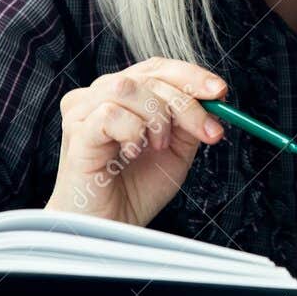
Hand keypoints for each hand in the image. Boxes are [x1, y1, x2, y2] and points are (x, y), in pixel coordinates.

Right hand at [45, 57, 228, 226]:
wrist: (110, 227)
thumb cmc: (135, 190)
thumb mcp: (176, 151)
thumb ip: (189, 122)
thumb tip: (213, 99)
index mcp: (123, 96)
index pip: (157, 68)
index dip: (191, 75)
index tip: (220, 92)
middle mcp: (98, 97)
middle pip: (149, 75)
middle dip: (186, 103)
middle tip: (206, 131)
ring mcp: (83, 112)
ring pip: (129, 88)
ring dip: (157, 118)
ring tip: (158, 147)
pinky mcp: (76, 133)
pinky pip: (111, 114)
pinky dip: (133, 132)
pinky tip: (131, 153)